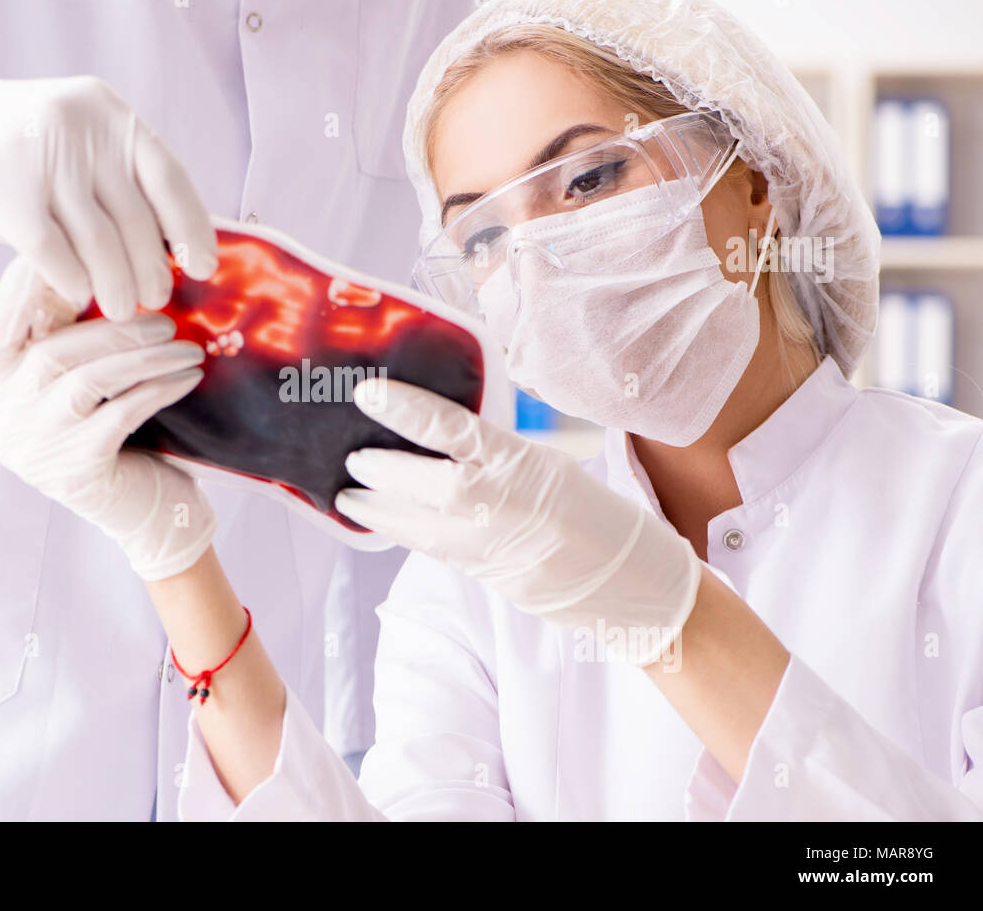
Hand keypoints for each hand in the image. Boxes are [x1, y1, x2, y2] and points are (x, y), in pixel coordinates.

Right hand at [0, 72, 217, 316]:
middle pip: (135, 218)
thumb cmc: (21, 147)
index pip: (169, 178)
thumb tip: (176, 246)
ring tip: (120, 309)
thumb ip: (120, 177)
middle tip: (155, 299)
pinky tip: (78, 295)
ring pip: (97, 242)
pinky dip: (71, 281)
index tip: (203, 268)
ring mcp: (39, 155)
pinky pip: (52, 252)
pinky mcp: (1, 189)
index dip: (191, 229)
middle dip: (151, 268)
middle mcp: (80, 126)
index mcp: (110, 113)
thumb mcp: (78, 140)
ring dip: (115, 286)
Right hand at [0, 257, 215, 580]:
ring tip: (187, 347)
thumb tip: (108, 267)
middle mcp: (8, 417)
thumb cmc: (126, 438)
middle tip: (166, 318)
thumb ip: (83, 340)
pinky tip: (187, 377)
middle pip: (51, 353)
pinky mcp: (76, 471)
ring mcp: (37, 447)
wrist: (152, 516)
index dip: (24, 289)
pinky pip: (118, 415)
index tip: (70, 252)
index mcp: (3, 386)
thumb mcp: (94, 383)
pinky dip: (157, 390)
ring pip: (85, 382)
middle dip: (113, 328)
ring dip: (142, 357)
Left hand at [334, 380, 700, 664]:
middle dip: (379, 470)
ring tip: (349, 495)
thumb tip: (442, 438)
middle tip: (349, 455)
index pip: (452, 427)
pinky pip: (429, 549)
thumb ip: (498, 453)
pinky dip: (401, 532)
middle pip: (422, 481)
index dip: (404, 408)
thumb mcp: (552, 466)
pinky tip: (384, 522)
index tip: (369, 394)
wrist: (636, 589)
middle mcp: (501, 503)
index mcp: (522, 463)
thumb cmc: (602, 518)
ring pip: (415, 524)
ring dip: (377, 509)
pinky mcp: (485, 577)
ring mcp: (490, 545)